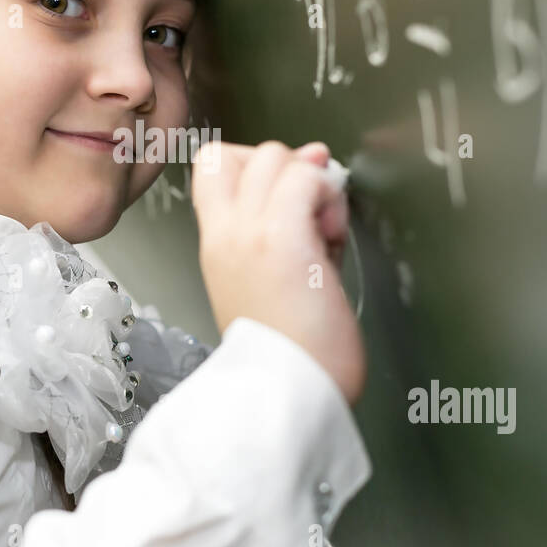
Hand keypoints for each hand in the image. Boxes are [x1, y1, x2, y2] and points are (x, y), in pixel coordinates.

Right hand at [191, 140, 365, 405]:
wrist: (286, 394)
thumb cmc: (292, 350)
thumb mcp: (275, 278)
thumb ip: (292, 224)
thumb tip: (314, 162)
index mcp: (216, 245)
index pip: (214, 163)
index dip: (255, 165)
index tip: (284, 198)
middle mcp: (224, 233)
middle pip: (245, 152)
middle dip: (289, 171)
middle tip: (311, 217)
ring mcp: (249, 234)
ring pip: (276, 156)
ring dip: (312, 183)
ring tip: (324, 232)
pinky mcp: (281, 240)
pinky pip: (305, 178)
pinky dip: (327, 194)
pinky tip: (332, 237)